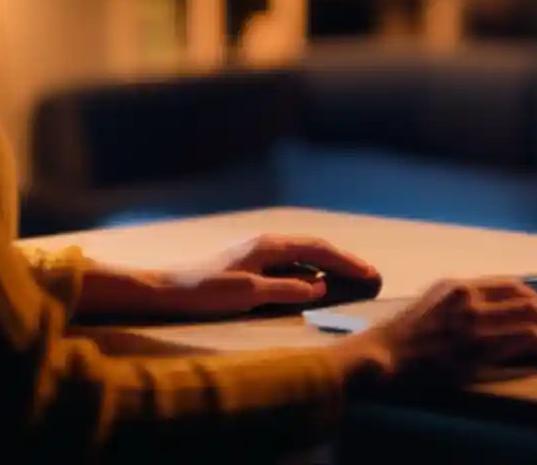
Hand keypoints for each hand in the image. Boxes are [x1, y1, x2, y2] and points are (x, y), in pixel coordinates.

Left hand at [158, 234, 380, 316]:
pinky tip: (313, 283)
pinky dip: (310, 271)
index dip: (346, 261)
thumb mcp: (249, 293)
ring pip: (302, 254)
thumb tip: (319, 288)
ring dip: (328, 265)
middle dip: (343, 261)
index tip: (370, 273)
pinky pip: (290, 262)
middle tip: (370, 275)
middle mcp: (267, 243)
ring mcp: (258, 251)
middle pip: (314, 248)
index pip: (318, 249)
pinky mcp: (250, 263)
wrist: (166, 289)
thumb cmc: (206, 291)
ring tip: (350, 278)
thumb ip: (287, 289)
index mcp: (270, 246)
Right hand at [329, 277, 536, 388]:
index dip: (534, 299)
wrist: (382, 357)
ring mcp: (473, 323)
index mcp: (458, 285)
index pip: (509, 285)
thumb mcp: (432, 304)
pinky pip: (521, 342)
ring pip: (529, 319)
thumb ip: (462, 303)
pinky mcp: (476, 349)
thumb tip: (494, 311)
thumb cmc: (402, 337)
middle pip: (525, 299)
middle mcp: (469, 298)